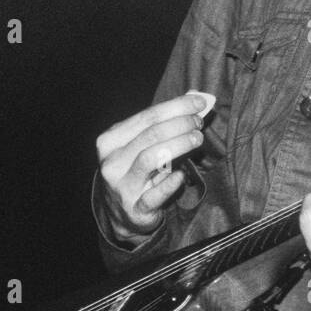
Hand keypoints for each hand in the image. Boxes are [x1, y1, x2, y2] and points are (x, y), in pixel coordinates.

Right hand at [95, 92, 208, 244]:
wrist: (121, 213)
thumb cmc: (137, 170)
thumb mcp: (143, 145)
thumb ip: (165, 121)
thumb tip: (195, 96)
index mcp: (111, 141)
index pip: (147, 117)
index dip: (176, 107)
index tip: (200, 102)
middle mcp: (112, 163)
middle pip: (150, 135)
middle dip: (180, 124)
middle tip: (200, 123)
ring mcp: (121, 187)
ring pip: (150, 159)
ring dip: (179, 145)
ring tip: (198, 138)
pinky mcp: (134, 210)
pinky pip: (154, 195)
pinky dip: (170, 182)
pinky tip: (182, 174)